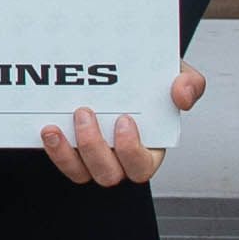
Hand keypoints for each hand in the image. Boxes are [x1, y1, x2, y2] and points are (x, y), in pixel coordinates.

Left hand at [39, 60, 207, 188]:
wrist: (123, 65)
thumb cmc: (153, 78)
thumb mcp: (177, 74)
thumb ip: (190, 84)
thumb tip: (183, 96)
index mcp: (148, 149)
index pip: (140, 166)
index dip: (130, 150)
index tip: (123, 120)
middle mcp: (119, 159)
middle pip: (108, 174)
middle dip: (93, 147)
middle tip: (84, 113)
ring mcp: (92, 157)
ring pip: (80, 172)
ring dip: (66, 154)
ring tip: (55, 127)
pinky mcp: (70, 149)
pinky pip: (61, 160)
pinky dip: (53, 149)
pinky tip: (47, 129)